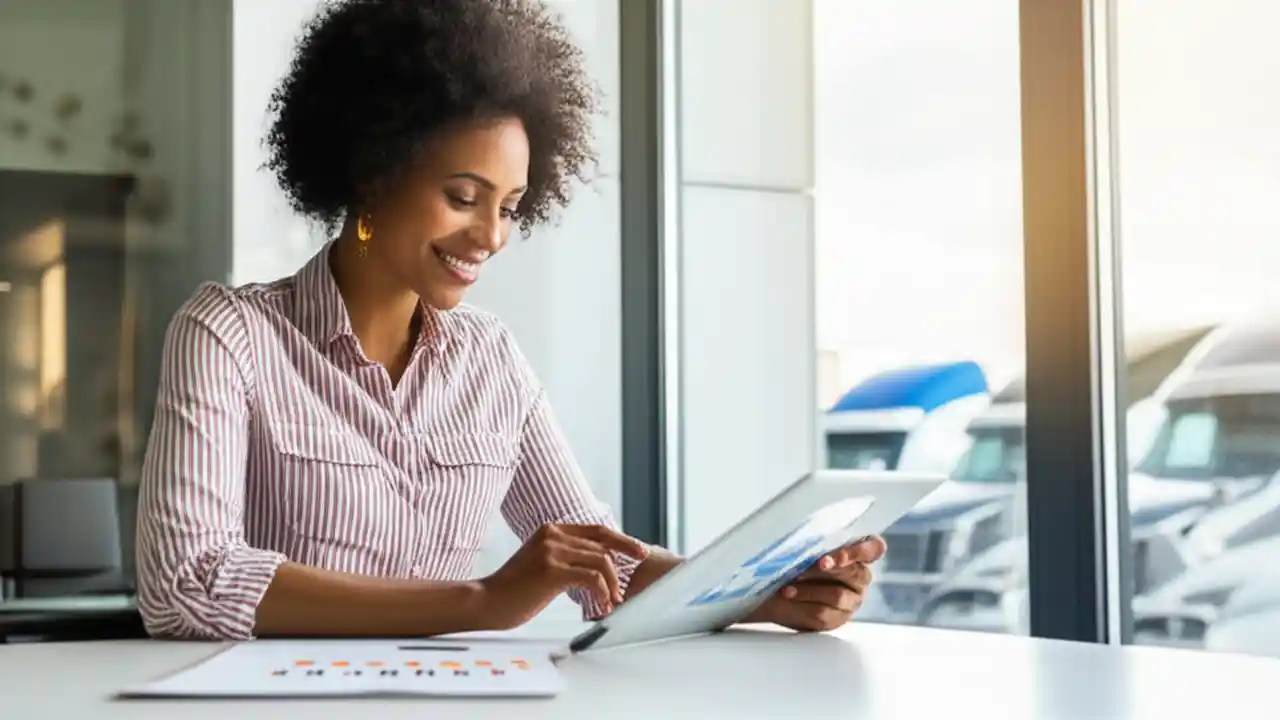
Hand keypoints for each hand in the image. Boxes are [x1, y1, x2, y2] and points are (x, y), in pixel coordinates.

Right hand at [478, 524, 648, 629]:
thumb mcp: (542, 564)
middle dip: (621, 568)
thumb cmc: (514, 590)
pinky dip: (602, 592)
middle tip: (625, 589)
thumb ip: (566, 558)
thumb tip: (599, 565)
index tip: (639, 552)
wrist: (486, 601)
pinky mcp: (552, 570)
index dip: (622, 541)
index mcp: (552, 530)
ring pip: (601, 561)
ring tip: (610, 602)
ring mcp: (552, 550)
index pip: (597, 530)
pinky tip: (600, 605)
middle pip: (603, 545)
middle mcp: (553, 534)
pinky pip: (591, 578)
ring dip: (612, 584)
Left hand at [745, 535, 886, 631]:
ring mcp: (851, 599)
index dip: (861, 550)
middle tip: (819, 563)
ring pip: (837, 594)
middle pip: (855, 572)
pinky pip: (824, 612)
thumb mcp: (806, 545)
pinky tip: (788, 593)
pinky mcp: (837, 618)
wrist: (777, 590)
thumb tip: (808, 537)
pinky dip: (804, 599)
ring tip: (790, 581)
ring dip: (811, 587)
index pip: (874, 548)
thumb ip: (815, 541)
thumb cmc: (796, 560)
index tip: (842, 552)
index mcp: (858, 553)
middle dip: (834, 566)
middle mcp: (860, 577)